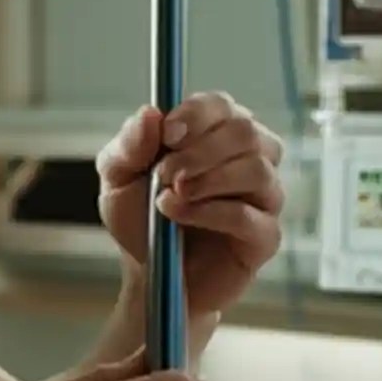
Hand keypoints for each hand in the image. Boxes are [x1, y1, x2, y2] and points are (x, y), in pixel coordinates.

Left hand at [96, 92, 285, 314]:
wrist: (148, 276)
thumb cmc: (138, 218)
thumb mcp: (116, 178)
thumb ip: (128, 145)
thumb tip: (150, 113)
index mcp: (212, 134)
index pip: (221, 105)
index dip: (196, 114)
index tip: (168, 135)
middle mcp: (246, 158)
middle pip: (245, 131)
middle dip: (199, 151)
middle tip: (164, 174)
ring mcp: (261, 197)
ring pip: (258, 169)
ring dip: (207, 180)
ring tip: (167, 198)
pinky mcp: (265, 236)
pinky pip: (252, 216)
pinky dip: (211, 213)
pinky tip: (179, 216)